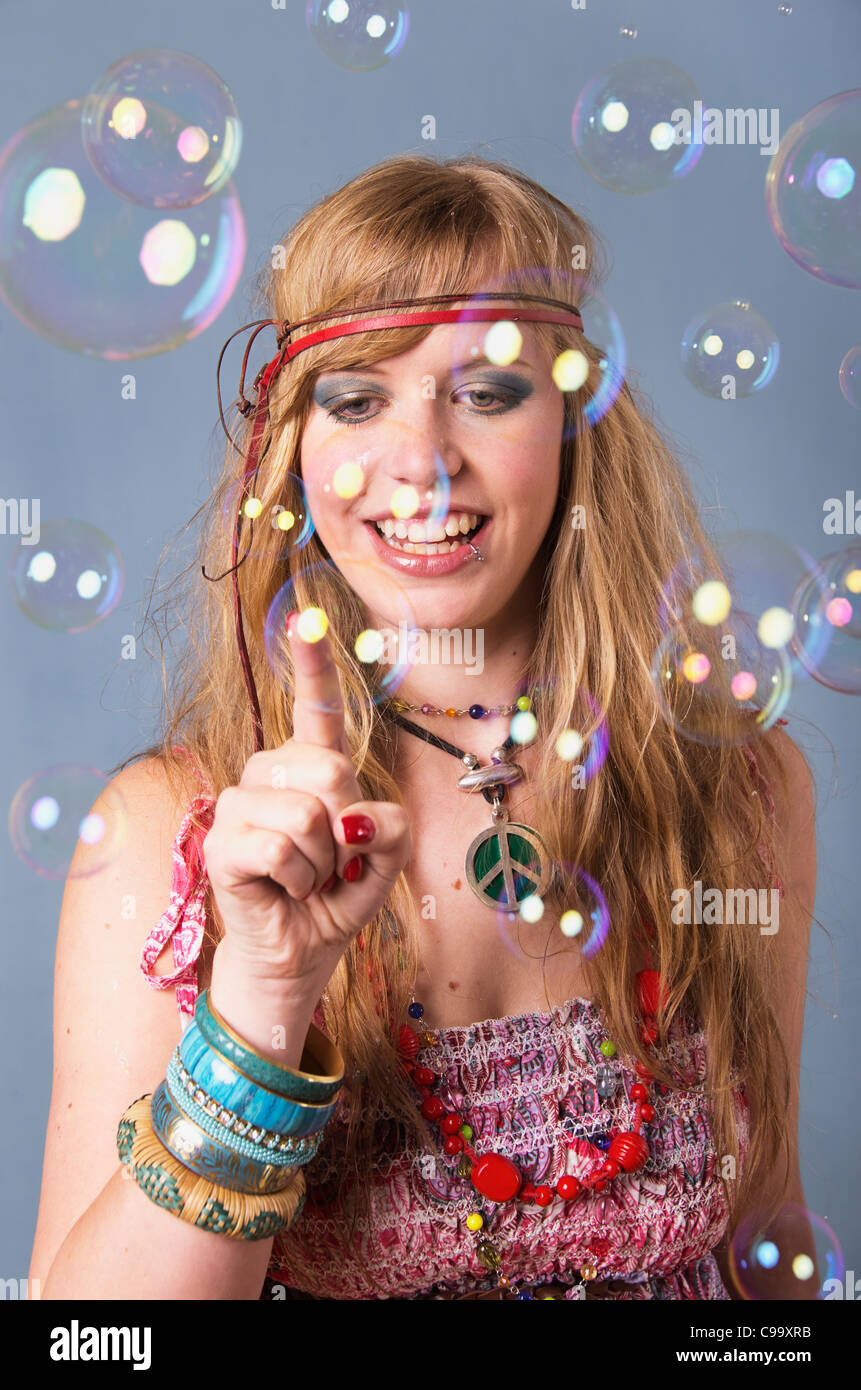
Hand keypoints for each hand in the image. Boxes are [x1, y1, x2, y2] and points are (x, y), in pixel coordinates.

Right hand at [201, 612, 410, 993]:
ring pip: (308, 813)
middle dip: (349, 826)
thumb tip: (354, 819)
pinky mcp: (220, 842)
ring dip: (324, 862)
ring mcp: (238, 805)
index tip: (305, 619)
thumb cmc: (336, 899)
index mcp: (308, 766)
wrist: (298, 956)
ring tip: (309, 880)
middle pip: (330, 769)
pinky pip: (281, 847)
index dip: (312, 664)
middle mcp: (268, 773)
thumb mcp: (386, 860)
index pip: (313, 707)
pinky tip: (285, 891)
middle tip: (334, 861)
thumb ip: (391, 828)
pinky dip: (299, 880)